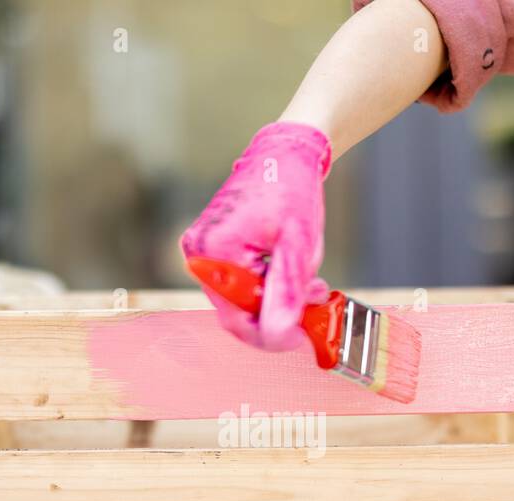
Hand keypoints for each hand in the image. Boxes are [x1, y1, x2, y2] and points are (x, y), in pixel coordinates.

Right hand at [180, 122, 330, 349]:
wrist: (285, 152)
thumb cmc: (292, 188)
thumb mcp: (297, 244)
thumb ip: (286, 291)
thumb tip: (280, 334)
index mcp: (213, 251)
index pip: (236, 318)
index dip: (271, 335)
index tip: (303, 334)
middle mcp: (199, 254)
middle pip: (238, 311)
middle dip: (278, 312)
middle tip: (313, 301)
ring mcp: (204, 251)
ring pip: (242, 299)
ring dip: (277, 298)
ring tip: (310, 281)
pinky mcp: (215, 249)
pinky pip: (241, 283)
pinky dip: (268, 284)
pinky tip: (291, 269)